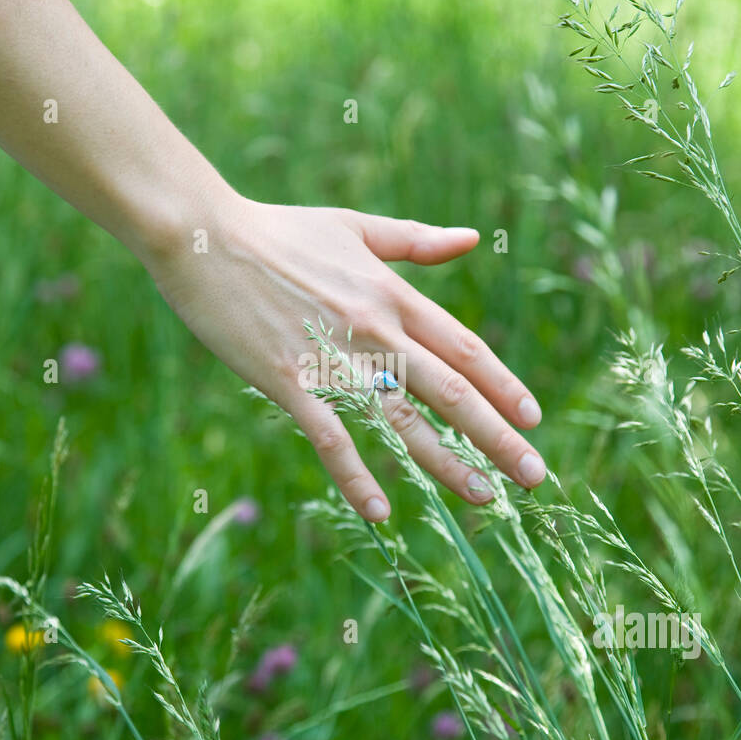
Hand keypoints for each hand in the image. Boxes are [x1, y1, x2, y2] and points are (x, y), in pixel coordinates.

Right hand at [142, 196, 545, 520]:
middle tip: (535, 475)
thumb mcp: (355, 227)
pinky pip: (332, 438)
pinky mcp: (289, 380)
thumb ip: (416, 242)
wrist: (205, 237)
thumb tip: (472, 239)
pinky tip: (380, 512)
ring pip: (402, 421)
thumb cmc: (279, 231)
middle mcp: (375, 330)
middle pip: (450, 391)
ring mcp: (333, 358)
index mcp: (393, 295)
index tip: (534, 420)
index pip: (465, 349)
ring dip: (447, 463)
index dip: (503, 387)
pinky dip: (357, 476)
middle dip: (498, 436)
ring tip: (484, 496)